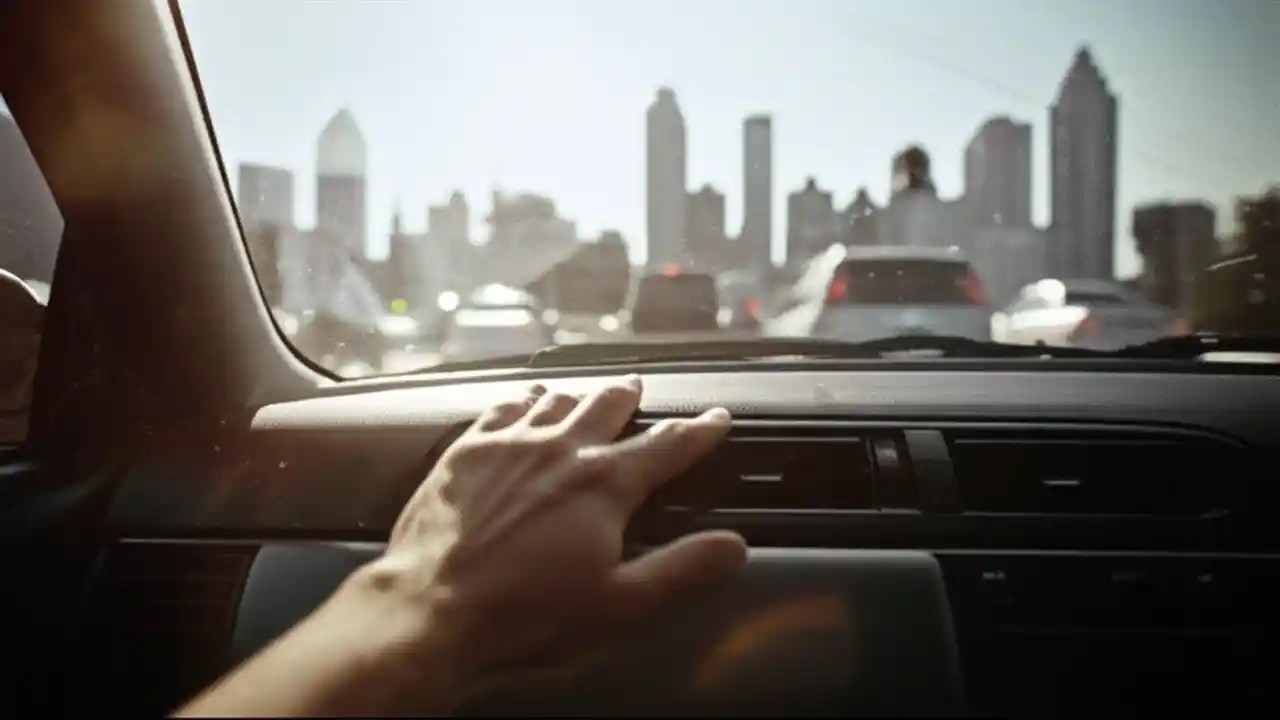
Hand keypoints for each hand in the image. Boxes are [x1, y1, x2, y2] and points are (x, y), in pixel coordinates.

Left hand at [360, 375, 745, 708]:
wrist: (432, 608)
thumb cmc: (526, 613)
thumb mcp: (620, 603)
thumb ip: (681, 568)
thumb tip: (733, 545)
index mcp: (605, 484)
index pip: (669, 444)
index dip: (701, 429)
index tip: (718, 417)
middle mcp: (562, 448)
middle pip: (609, 404)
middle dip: (631, 394)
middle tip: (639, 388)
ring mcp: (510, 443)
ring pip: (558, 398)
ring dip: (580, 393)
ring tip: (588, 392)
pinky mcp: (467, 449)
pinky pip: (505, 406)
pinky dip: (525, 400)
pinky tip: (527, 403)